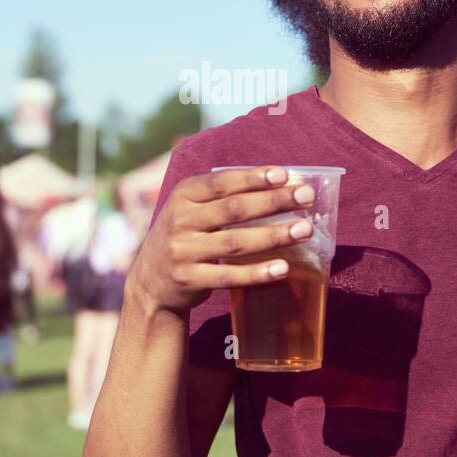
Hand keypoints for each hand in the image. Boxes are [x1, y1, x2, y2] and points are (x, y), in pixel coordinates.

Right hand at [125, 165, 316, 315]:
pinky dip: (257, 273)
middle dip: (274, 201)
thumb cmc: (185, 236)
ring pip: (235, 242)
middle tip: (306, 197)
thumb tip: (278, 184)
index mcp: (182, 195)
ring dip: (274, 235)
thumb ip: (221, 197)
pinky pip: (228, 276)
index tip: (284, 174)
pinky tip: (282, 268)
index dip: (253, 178)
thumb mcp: (189, 209)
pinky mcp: (189, 279)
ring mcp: (183, 251)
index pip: (221, 182)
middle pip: (234, 209)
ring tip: (304, 230)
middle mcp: (180, 220)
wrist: (150, 282)